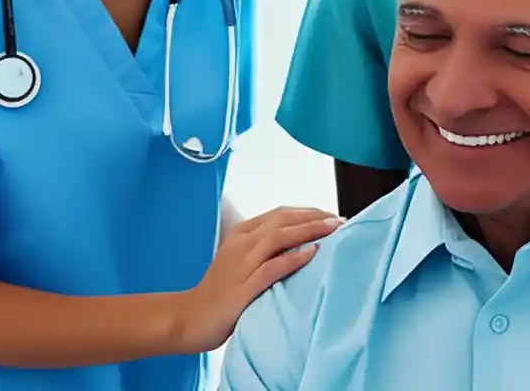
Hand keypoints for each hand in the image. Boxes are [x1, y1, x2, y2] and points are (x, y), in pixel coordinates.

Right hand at [178, 206, 341, 351]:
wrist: (189, 317)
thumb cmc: (219, 292)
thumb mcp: (240, 261)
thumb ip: (263, 249)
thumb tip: (299, 244)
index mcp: (240, 233)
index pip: (280, 213)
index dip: (308, 212)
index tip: (331, 215)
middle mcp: (241, 243)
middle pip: (283, 220)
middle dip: (314, 217)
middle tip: (340, 220)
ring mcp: (241, 264)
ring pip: (279, 237)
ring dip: (309, 230)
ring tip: (333, 230)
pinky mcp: (243, 288)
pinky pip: (272, 268)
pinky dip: (293, 258)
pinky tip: (312, 253)